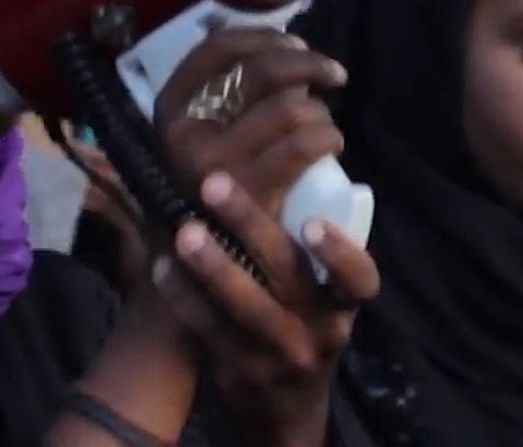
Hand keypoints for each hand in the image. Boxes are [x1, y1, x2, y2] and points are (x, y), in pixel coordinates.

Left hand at [148, 28, 363, 441]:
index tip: (313, 220)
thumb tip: (285, 126)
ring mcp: (281, 351)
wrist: (281, 396)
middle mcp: (321, 324)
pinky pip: (210, 330)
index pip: (360, 279)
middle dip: (252, 225)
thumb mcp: (319, 279)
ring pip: (248, 309)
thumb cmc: (298, 311)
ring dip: (214, 264)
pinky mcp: (242, 368)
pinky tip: (161, 266)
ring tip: (185, 229)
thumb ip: (310, 223)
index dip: (341, 253)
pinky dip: (185, 296)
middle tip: (213, 181)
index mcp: (345, 296)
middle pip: (291, 277)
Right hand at [152, 26, 347, 215]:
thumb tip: (275, 43)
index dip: (265, 36)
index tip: (296, 43)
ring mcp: (218, 168)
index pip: (218, 49)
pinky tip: (331, 142)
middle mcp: (187, 135)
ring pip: (289, 107)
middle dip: (307, 62)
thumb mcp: (200, 131)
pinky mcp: (253, 197)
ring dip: (318, 109)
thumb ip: (221, 89)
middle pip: (260, 72)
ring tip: (321, 122)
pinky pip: (304, 146)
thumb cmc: (214, 184)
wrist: (209, 261)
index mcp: (170, 109)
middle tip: (331, 74)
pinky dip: (328, 136)